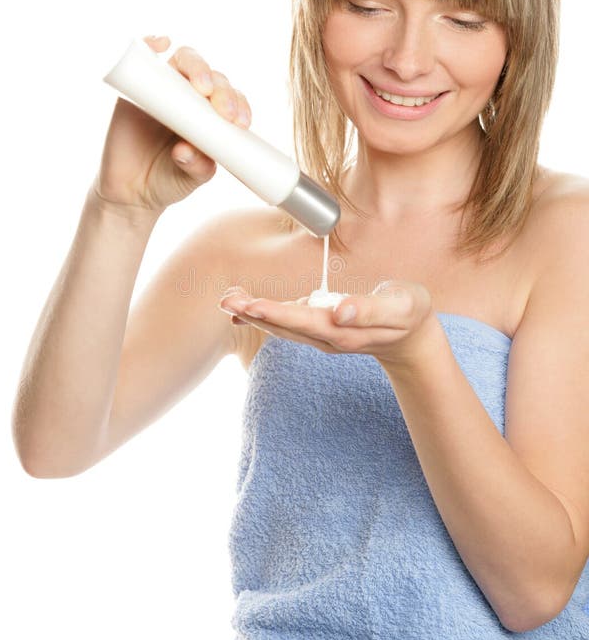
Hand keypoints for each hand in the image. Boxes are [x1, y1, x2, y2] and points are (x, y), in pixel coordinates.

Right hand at [93, 36, 252, 214]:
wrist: (130, 192)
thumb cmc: (167, 181)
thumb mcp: (190, 179)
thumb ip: (197, 167)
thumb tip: (186, 150)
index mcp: (211, 116)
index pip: (230, 98)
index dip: (238, 104)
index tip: (240, 123)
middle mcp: (190, 98)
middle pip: (211, 77)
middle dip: (221, 90)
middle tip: (223, 110)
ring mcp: (163, 90)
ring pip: (184, 63)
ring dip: (197, 68)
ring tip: (201, 86)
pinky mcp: (136, 88)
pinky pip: (144, 57)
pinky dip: (152, 43)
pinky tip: (161, 44)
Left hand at [218, 280, 437, 367]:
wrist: (412, 337)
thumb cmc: (408, 313)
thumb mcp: (401, 307)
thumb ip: (371, 310)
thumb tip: (339, 311)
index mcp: (344, 331)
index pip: (304, 321)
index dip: (276, 313)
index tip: (250, 306)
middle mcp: (327, 338)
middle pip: (285, 326)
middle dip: (255, 314)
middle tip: (226, 301)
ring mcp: (321, 336)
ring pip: (282, 327)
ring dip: (255, 314)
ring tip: (229, 301)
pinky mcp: (319, 330)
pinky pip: (288, 324)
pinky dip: (266, 315)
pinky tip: (246, 309)